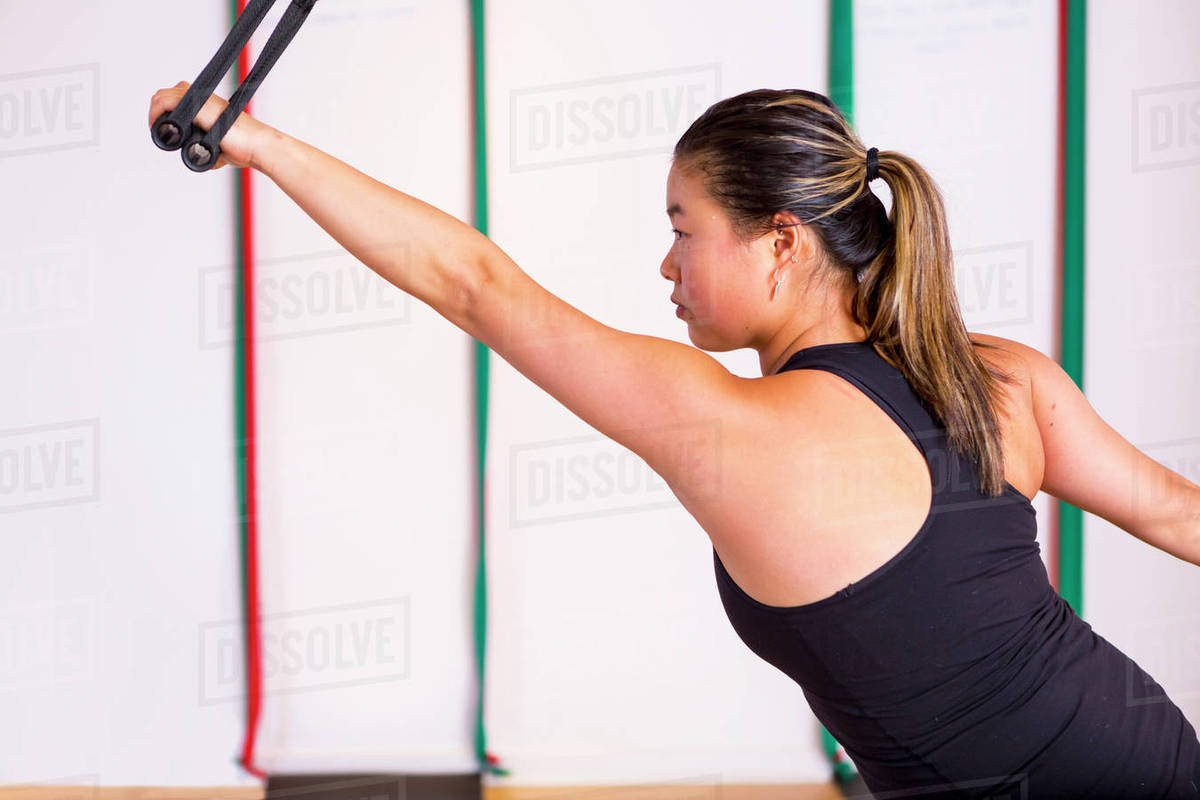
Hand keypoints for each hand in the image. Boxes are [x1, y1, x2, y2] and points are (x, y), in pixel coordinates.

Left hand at [148, 81, 273, 169]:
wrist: (257, 146)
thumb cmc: (246, 146)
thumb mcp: (223, 143)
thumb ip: (211, 146)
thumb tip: (206, 159)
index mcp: (208, 102)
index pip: (178, 96)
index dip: (167, 110)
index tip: (165, 129)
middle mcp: (202, 97)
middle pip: (167, 93)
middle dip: (158, 112)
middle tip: (159, 131)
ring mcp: (198, 100)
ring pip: (162, 96)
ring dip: (155, 114)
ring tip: (157, 131)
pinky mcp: (195, 106)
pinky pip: (164, 102)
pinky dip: (155, 114)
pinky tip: (158, 128)